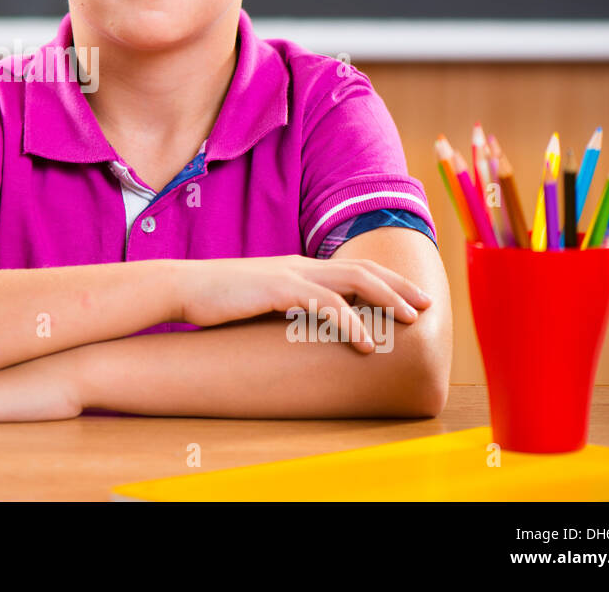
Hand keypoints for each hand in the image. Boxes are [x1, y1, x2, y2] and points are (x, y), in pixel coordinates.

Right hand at [177, 254, 432, 351]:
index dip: (385, 282)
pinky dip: (351, 322)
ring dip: (387, 300)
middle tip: (427, 306)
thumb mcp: (256, 301)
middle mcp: (300, 266)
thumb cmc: (214, 299)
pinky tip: (365, 342)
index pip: (352, 270)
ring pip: (354, 282)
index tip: (410, 299)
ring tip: (410, 321)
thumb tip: (300, 328)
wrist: (181, 288)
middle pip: (363, 271)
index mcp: (297, 268)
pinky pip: (325, 305)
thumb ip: (281, 307)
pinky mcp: (278, 289)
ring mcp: (290, 275)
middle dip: (399, 287)